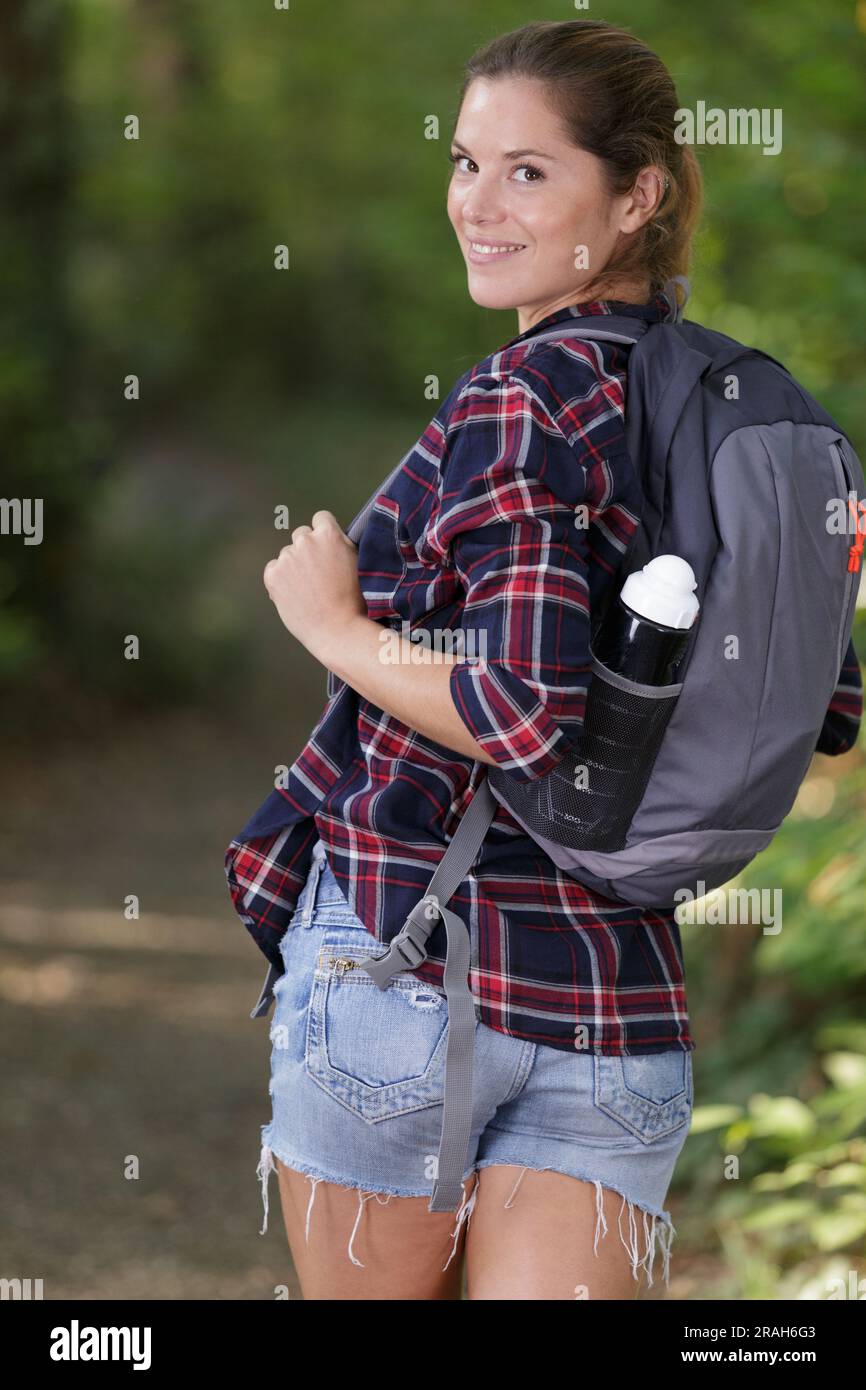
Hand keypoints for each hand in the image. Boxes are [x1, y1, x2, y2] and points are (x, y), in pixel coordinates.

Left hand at [263, 510, 366, 662]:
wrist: (337, 630)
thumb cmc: (354, 600)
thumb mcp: (357, 563)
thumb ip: (342, 544)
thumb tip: (333, 535)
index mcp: (328, 534)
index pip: (320, 518)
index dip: (324, 533)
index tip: (327, 548)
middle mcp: (305, 541)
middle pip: (301, 535)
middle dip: (308, 549)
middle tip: (318, 573)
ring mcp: (287, 557)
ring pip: (288, 555)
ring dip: (294, 566)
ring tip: (308, 590)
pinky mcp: (273, 575)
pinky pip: (273, 569)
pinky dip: (281, 579)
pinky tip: (296, 594)